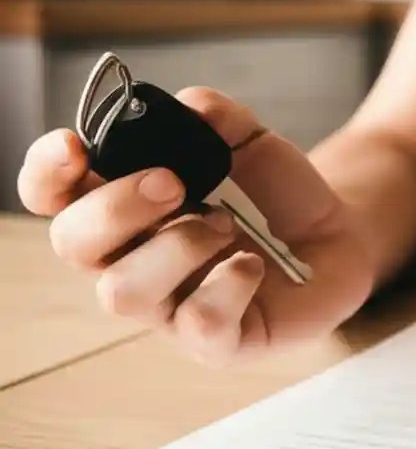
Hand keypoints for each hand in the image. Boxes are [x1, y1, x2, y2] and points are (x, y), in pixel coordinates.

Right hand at [16, 88, 373, 364]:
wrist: (337, 235)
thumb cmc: (276, 194)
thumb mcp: (250, 140)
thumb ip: (215, 116)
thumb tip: (188, 106)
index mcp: (124, 207)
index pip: (53, 198)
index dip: (46, 174)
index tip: (74, 146)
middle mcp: (133, 260)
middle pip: (75, 245)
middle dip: (116, 207)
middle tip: (173, 182)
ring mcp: (170, 306)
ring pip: (123, 292)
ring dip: (173, 248)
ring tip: (225, 225)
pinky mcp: (217, 342)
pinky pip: (197, 326)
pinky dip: (225, 287)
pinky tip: (253, 264)